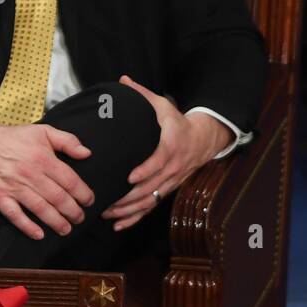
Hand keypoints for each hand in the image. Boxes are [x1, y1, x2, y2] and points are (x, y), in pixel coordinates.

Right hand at [0, 112, 94, 240]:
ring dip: (56, 222)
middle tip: (80, 218)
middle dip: (72, 211)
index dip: (83, 193)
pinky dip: (28, 226)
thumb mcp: (43, 131)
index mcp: (44, 159)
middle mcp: (31, 175)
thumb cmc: (13, 138)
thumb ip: (67, 140)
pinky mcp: (0, 198)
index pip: (70, 180)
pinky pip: (16, 216)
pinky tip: (39, 234)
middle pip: (58, 197)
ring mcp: (14, 188)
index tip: (89, 201)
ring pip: (40, 208)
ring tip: (66, 229)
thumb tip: (86, 153)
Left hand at [102, 75, 232, 231]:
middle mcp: (172, 167)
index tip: (129, 177)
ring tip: (106, 213)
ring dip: (127, 210)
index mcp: (171, 145)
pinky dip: (134, 218)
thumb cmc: (176, 122)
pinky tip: (117, 225)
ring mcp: (169, 182)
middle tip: (106, 202)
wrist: (202, 139)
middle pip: (150, 186)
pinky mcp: (166, 190)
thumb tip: (122, 80)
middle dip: (128, 197)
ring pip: (149, 200)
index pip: (159, 161)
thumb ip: (141, 95)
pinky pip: (150, 208)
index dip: (145, 171)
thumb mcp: (162, 106)